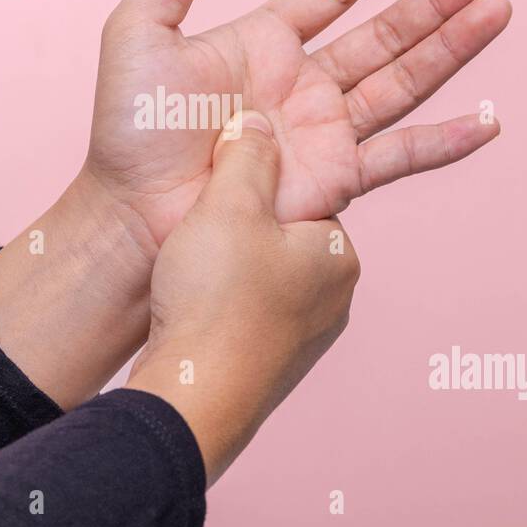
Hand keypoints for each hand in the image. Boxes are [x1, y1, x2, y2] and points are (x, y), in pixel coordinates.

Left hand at [85, 0, 510, 248]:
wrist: (135, 212)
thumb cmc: (130, 130)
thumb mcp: (139, 31)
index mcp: (264, 42)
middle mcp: (303, 82)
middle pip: (385, 30)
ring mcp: (323, 130)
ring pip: (403, 80)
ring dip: (452, 48)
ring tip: (498, 10)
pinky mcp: (333, 179)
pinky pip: (399, 157)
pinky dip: (445, 142)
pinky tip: (488, 121)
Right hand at [127, 112, 359, 485]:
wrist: (193, 401)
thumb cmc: (216, 300)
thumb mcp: (231, 205)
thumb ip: (248, 154)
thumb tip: (257, 124)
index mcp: (338, 255)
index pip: (300, 197)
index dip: (251, 189)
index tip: (216, 196)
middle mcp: (334, 300)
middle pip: (280, 238)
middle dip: (237, 233)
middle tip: (197, 241)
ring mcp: (306, 341)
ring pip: (261, 281)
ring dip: (224, 274)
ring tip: (188, 277)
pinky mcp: (274, 370)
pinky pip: (246, 320)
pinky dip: (219, 311)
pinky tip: (189, 313)